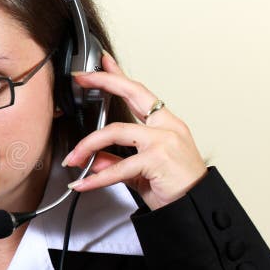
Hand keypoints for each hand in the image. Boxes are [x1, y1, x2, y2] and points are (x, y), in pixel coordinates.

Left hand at [61, 51, 206, 210]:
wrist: (197, 208)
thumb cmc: (176, 187)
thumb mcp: (141, 170)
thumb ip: (117, 161)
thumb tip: (93, 159)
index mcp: (165, 124)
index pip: (139, 92)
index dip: (119, 75)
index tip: (103, 62)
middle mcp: (166, 126)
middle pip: (132, 93)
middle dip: (104, 81)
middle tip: (81, 79)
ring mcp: (163, 141)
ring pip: (115, 131)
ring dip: (87, 145)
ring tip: (73, 158)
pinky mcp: (157, 159)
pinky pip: (118, 166)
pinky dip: (97, 177)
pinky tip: (83, 183)